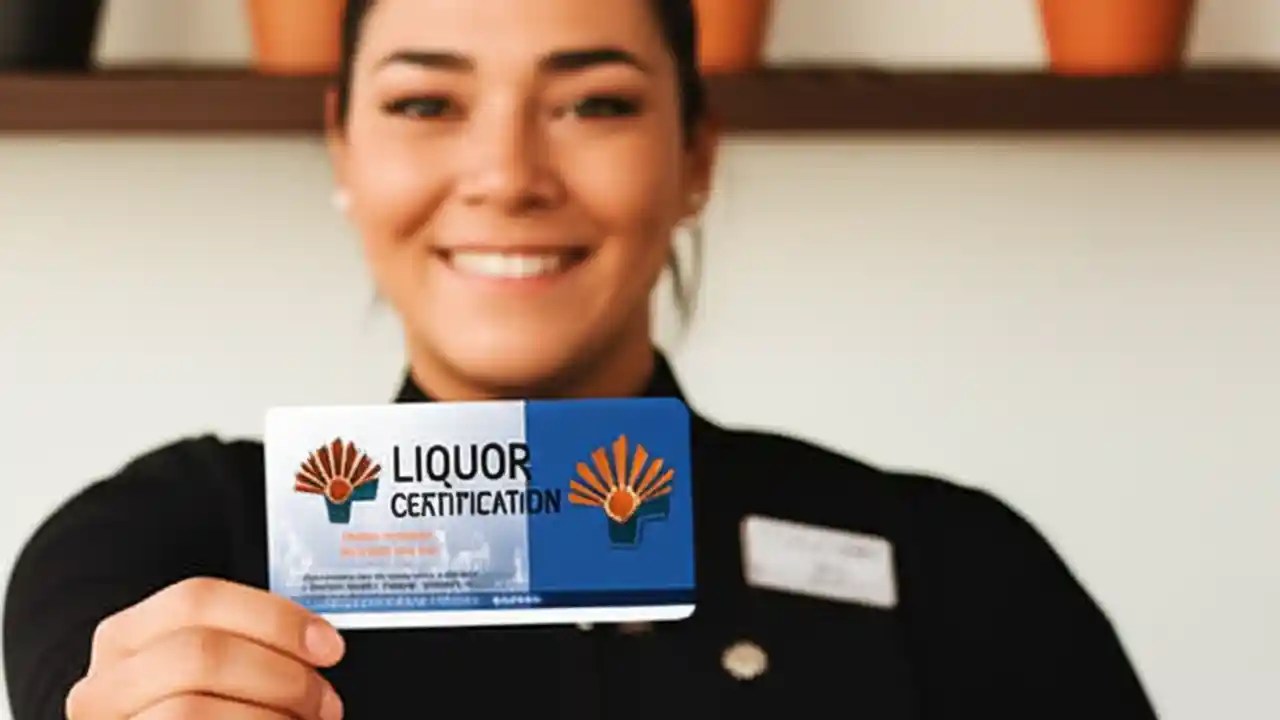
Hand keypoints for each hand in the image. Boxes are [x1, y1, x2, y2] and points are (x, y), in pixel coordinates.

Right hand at [66, 577, 345, 719]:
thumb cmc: (207, 712)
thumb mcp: (211, 672)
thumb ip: (244, 646)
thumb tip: (316, 642)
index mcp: (127, 639)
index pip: (197, 599)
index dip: (274, 617)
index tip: (328, 645)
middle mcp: (102, 685)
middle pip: (200, 653)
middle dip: (281, 676)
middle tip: (323, 701)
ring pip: (188, 709)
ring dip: (266, 718)